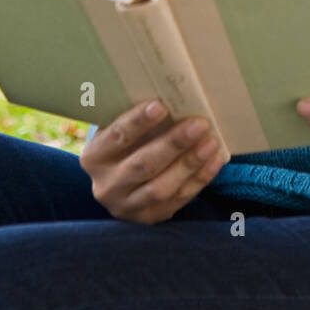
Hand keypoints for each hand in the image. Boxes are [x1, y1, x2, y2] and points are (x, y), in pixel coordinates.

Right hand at [80, 99, 226, 223]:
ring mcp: (127, 206)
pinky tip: (215, 159)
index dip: (138, 122)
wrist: (119, 185)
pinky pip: (179, 199)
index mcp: (94, 157)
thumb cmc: (123, 146)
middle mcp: (107, 185)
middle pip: (143, 164)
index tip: (161, 105)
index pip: (117, 137)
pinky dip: (200, 178)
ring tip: (211, 142)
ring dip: (190, 163)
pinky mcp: (149, 218)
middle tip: (199, 124)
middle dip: (173, 144)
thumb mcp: (115, 132)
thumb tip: (167, 92)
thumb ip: (132, 118)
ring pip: (162, 187)